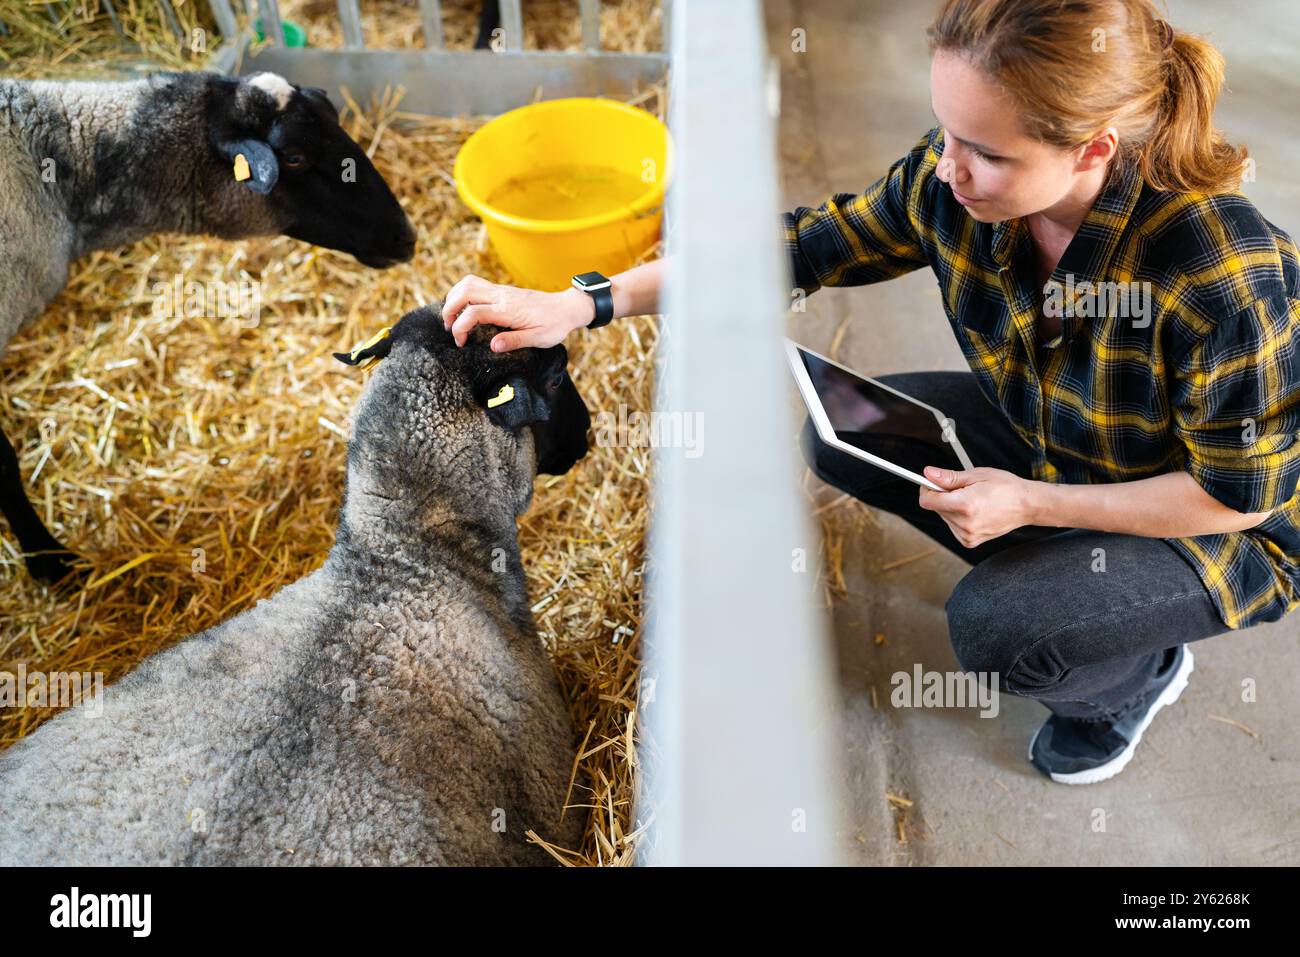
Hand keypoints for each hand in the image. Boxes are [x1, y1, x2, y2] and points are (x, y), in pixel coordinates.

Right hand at [441, 274, 594, 351]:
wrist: (566, 308)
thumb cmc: (554, 325)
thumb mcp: (539, 339)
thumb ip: (515, 341)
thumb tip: (492, 346)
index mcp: (508, 310)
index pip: (473, 313)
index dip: (460, 327)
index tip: (462, 343)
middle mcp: (501, 296)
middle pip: (464, 292)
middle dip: (449, 309)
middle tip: (449, 328)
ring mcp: (501, 290)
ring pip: (468, 283)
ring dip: (454, 297)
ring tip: (453, 317)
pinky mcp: (502, 290)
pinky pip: (476, 284)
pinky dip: (463, 293)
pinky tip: (465, 309)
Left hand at [917, 466, 1036, 548]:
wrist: (1026, 505)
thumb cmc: (1005, 487)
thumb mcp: (976, 475)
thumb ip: (948, 477)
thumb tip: (928, 474)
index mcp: (964, 505)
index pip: (927, 501)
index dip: (927, 489)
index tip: (932, 483)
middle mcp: (964, 524)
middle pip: (936, 508)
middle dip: (943, 496)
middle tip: (962, 489)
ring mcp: (967, 535)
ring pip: (944, 517)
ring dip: (951, 508)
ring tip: (973, 500)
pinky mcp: (970, 542)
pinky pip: (953, 526)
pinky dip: (958, 518)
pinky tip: (975, 511)